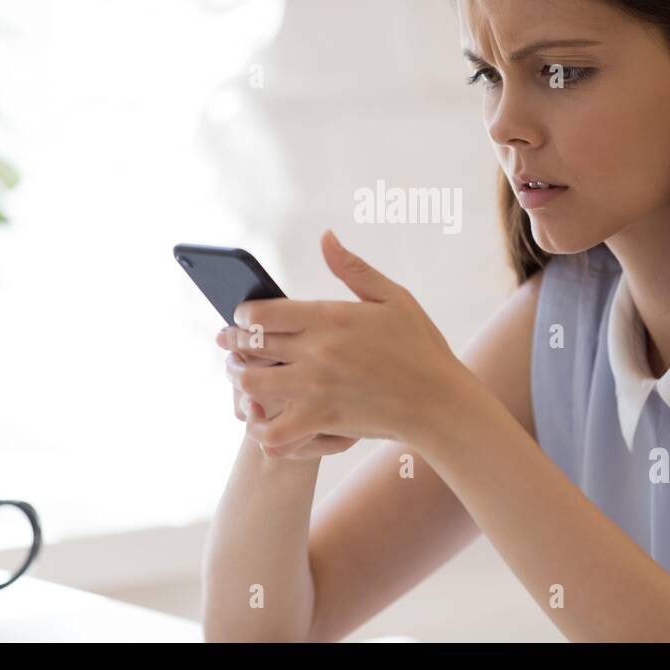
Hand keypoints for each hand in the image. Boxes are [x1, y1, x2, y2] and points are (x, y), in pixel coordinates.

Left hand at [224, 230, 477, 450]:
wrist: (438, 400)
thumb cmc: (419, 345)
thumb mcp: (393, 297)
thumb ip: (353, 268)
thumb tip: (326, 237)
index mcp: (330, 317)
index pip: (262, 312)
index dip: (243, 315)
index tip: (245, 318)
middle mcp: (317, 351)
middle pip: (250, 346)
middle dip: (233, 345)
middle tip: (231, 346)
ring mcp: (316, 388)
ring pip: (250, 386)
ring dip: (239, 381)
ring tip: (242, 377)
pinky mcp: (322, 420)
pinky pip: (273, 432)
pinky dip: (260, 429)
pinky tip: (264, 419)